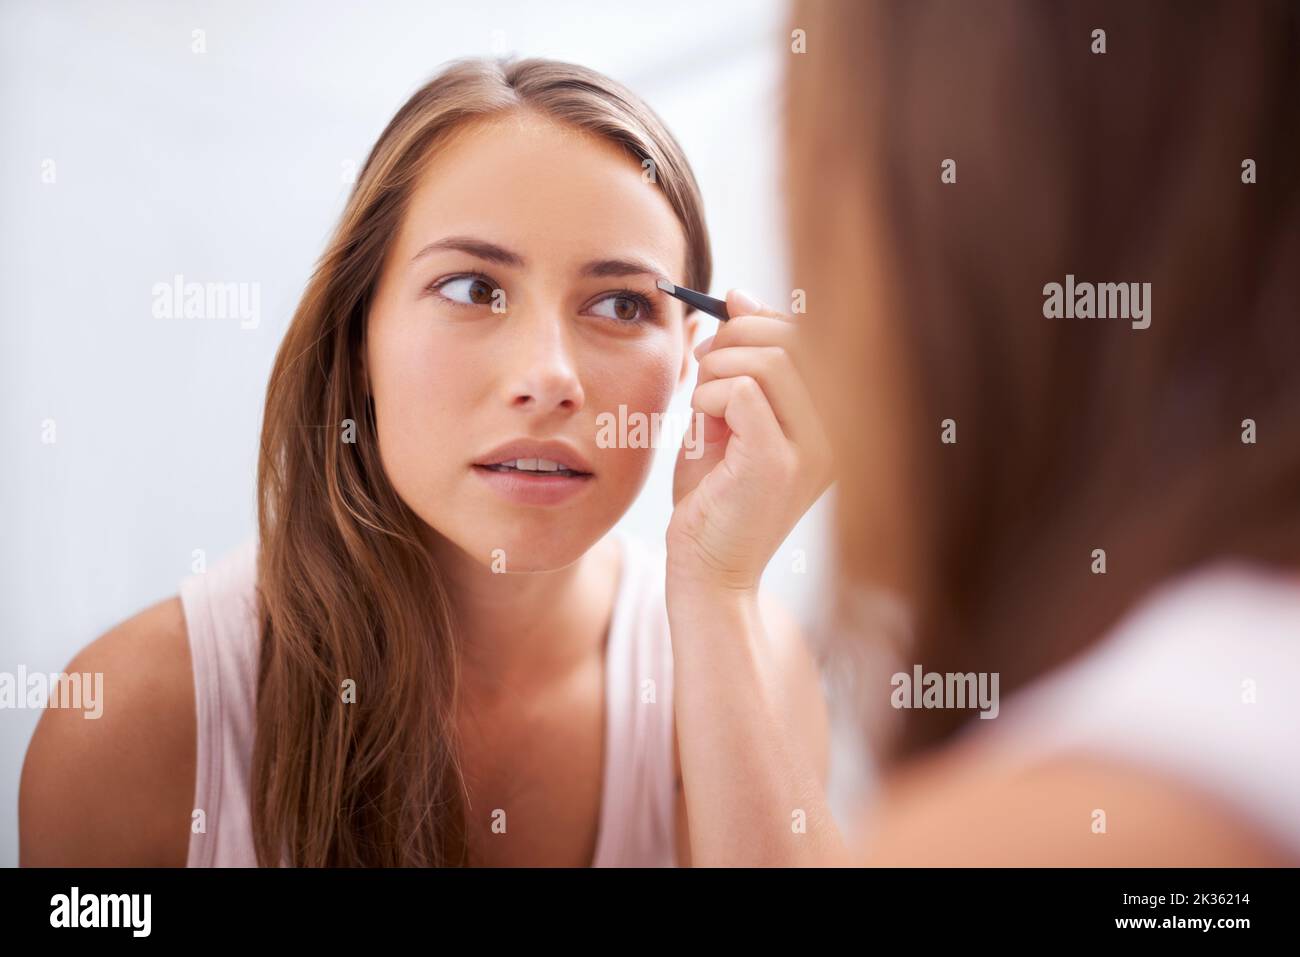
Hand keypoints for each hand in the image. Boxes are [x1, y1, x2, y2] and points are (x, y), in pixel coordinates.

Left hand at [668, 289, 833, 592]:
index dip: (760, 319)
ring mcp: (816, 448)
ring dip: (719, 368)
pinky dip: (710, 397)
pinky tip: (703, 425)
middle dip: (735, 336)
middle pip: (795, 336)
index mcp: (836, 417)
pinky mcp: (780, 464)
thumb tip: (740, 293)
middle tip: (702, 366)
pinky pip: (744, 391)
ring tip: (701, 402)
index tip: (720, 336)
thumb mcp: (727, 414)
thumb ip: (740, 359)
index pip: (811, 333)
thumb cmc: (715, 498)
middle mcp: (840, 431)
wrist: (707, 571)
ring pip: (770, 358)